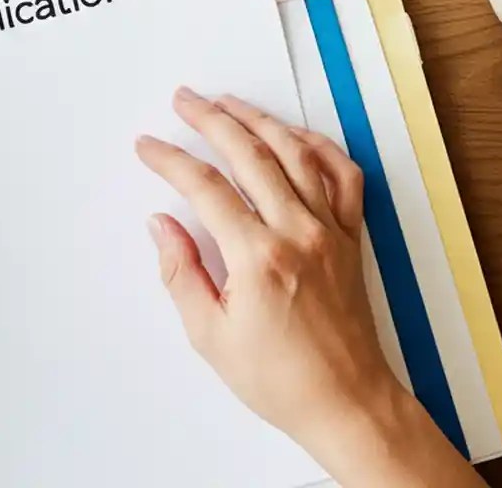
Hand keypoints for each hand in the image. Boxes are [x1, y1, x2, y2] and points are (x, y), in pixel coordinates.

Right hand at [137, 87, 483, 487]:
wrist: (346, 402)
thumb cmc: (279, 380)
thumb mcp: (210, 336)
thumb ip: (182, 272)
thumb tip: (162, 225)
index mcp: (259, 258)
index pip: (205, 188)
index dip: (171, 160)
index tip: (149, 146)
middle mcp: (299, 233)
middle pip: (250, 155)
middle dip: (211, 120)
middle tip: (185, 100)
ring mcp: (331, 231)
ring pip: (296, 154)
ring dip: (260, 121)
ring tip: (230, 102)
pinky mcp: (352, 238)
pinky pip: (343, 177)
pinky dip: (320, 147)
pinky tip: (296, 135)